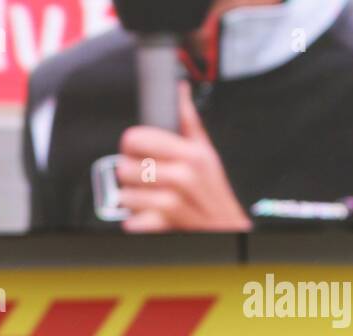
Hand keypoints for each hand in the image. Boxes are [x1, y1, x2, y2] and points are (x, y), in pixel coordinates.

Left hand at [115, 82, 250, 232]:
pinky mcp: (165, 227)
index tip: (136, 152)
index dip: (130, 146)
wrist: (227, 230)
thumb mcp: (206, 153)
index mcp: (191, 154)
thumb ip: (188, 122)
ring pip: (125, 195)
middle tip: (143, 180)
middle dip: (130, 176)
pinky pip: (132, 221)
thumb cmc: (213, 193)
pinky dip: (135, 222)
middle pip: (125, 167)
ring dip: (131, 200)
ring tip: (147, 199)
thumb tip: (179, 89)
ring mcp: (174, 202)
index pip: (136, 139)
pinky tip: (147, 217)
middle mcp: (183, 176)